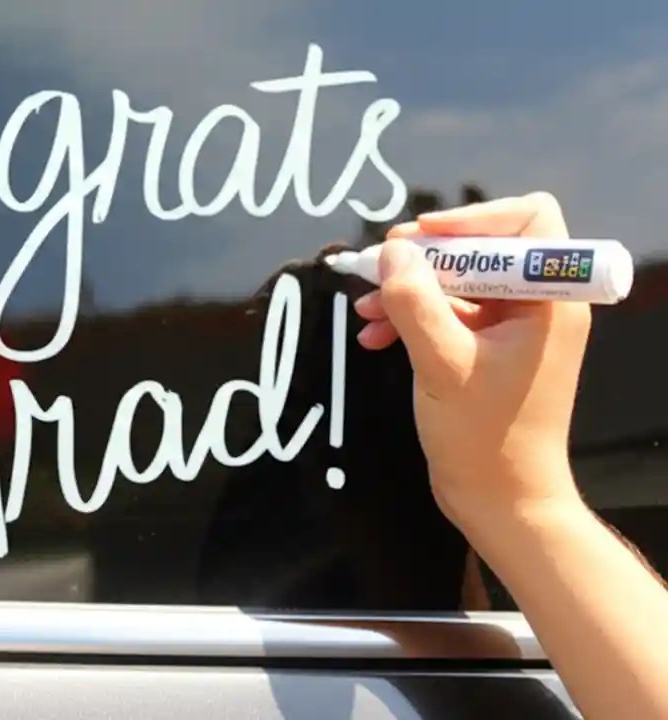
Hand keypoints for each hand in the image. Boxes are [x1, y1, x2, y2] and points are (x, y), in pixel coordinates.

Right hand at [353, 192, 591, 532]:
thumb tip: (392, 252)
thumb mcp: (442, 363)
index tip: (422, 237)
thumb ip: (415, 302)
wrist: (501, 501)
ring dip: (410, 288)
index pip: (528, 221)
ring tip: (365, 309)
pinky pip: (449, 311)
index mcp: (550, 300)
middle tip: (377, 266)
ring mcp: (513, 327)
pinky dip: (411, 316)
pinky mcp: (488, 348)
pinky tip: (374, 336)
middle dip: (426, 257)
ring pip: (458, 279)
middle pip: (482, 247)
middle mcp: (538, 305)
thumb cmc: (485, 437)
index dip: (474, 218)